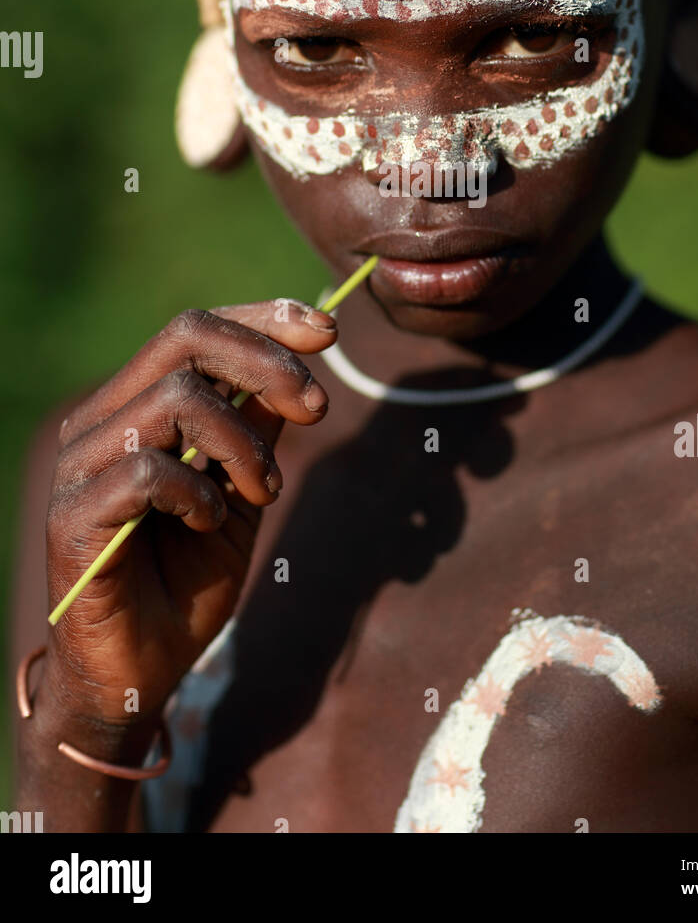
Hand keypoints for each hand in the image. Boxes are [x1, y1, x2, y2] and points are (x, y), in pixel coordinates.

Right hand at [41, 300, 335, 723]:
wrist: (140, 674)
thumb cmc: (186, 581)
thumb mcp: (242, 493)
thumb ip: (256, 431)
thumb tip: (296, 366)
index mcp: (136, 406)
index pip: (194, 330)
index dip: (263, 318)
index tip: (329, 331)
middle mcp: (102, 422)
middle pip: (185, 338)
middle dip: (266, 360)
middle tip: (318, 406)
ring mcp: (80, 466)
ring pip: (175, 397)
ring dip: (242, 442)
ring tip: (265, 492)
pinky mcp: (72, 518)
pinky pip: (146, 472)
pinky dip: (198, 492)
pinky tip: (208, 522)